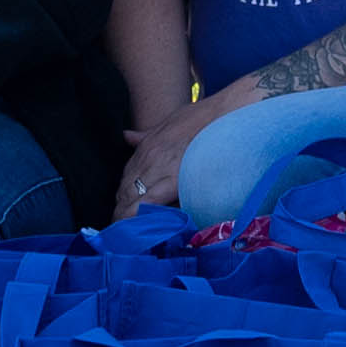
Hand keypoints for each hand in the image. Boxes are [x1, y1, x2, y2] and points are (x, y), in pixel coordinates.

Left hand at [114, 95, 218, 219]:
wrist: (223, 114)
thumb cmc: (202, 117)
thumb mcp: (168, 121)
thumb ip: (145, 134)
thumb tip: (126, 135)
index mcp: (147, 147)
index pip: (126, 175)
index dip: (123, 194)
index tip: (123, 207)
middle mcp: (148, 158)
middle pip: (125, 189)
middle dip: (122, 209)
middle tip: (122, 226)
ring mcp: (159, 168)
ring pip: (132, 198)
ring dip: (127, 216)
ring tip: (127, 233)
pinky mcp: (174, 180)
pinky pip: (148, 202)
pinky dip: (139, 215)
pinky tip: (136, 226)